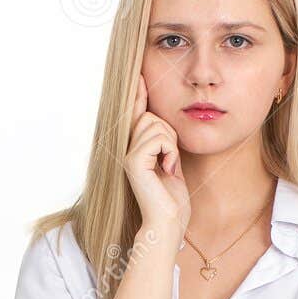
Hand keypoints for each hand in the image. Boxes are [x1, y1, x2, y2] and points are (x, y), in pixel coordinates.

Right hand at [124, 74, 189, 233]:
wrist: (168, 223)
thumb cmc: (172, 200)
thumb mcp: (171, 164)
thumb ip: (164, 143)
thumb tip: (164, 122)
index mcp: (134, 149)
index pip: (134, 114)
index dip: (137, 94)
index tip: (139, 75)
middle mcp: (125, 148)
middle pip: (149, 115)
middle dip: (169, 133)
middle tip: (171, 160)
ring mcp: (127, 154)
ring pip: (156, 124)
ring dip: (171, 144)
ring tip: (170, 166)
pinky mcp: (133, 161)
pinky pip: (159, 138)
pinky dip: (170, 152)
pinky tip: (168, 170)